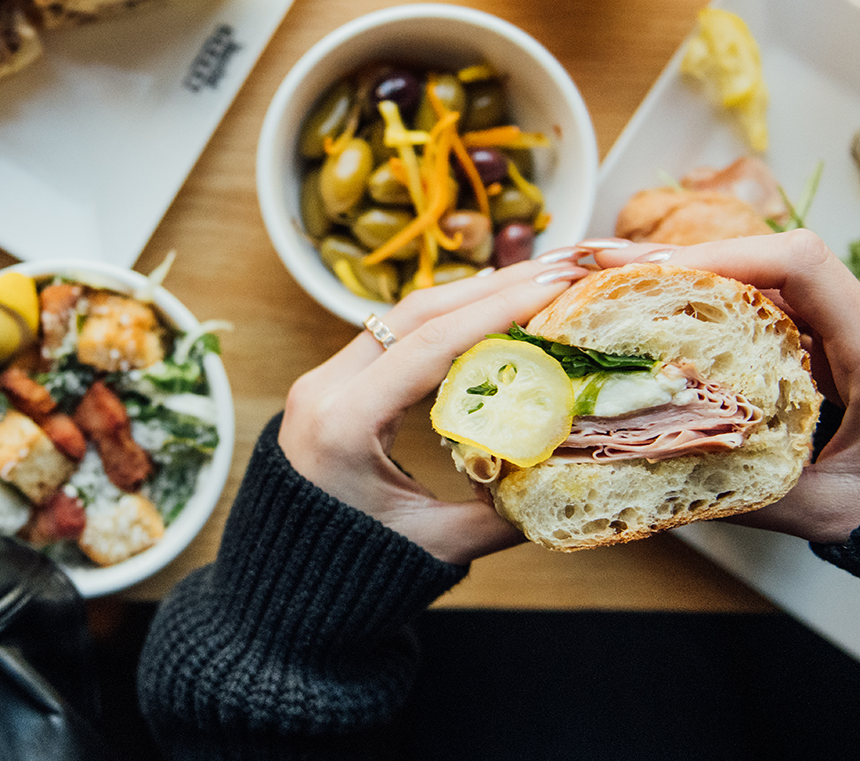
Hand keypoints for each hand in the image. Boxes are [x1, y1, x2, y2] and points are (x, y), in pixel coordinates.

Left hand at [278, 257, 587, 562]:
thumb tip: (577, 480)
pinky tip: (485, 309)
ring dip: (467, 296)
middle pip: (414, 315)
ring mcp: (320, 383)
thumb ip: (504, 516)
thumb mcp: (434, 548)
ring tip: (534, 279)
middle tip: (559, 269)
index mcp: (343, 424)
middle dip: (491, 287)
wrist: (281, 590)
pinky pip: (388, 337)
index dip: (498, 309)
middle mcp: (323, 390)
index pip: (429, 346)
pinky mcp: (327, 386)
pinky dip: (440, 320)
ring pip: (399, 318)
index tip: (555, 286)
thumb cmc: (352, 576)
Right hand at [589, 231, 859, 543]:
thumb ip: (748, 492)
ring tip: (630, 304)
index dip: (725, 257)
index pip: (805, 266)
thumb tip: (653, 475)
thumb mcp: (833, 513)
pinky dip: (729, 317)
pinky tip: (677, 333)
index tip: (656, 275)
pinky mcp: (853, 340)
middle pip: (777, 266)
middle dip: (692, 272)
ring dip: (705, 294)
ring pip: (775, 286)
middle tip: (614, 284)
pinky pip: (785, 311)